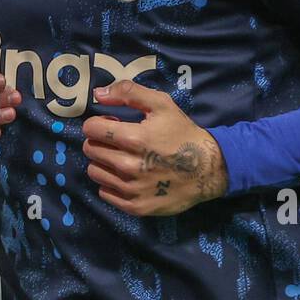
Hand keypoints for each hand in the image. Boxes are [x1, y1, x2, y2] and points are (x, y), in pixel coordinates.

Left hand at [81, 80, 228, 216]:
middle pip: (91, 150)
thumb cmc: (183, 133)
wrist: (208, 169)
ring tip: (120, 158)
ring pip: (95, 172)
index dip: (98, 123)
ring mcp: (132, 189)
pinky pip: (105, 193)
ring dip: (102, 162)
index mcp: (135, 138)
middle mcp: (130, 166)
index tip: (111, 124)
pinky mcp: (136, 207)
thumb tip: (97, 94)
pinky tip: (125, 176)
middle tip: (116, 141)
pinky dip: (110, 183)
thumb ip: (129, 93)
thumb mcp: (162, 104)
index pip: (91, 129)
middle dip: (99, 142)